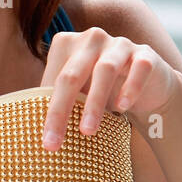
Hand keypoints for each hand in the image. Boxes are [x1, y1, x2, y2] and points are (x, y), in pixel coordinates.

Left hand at [38, 27, 181, 148]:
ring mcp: (120, 44)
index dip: (48, 111)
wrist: (148, 88)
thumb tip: (32, 136)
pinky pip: (138, 68)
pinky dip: (130, 88)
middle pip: (72, 74)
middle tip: (56, 142)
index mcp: (68, 44)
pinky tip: (122, 107)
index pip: (53, 80)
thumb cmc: (102, 92)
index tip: (47, 143)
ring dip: (95, 102)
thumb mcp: (77, 95)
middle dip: (61, 110)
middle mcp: (92, 38)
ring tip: (88, 131)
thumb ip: (56, 104)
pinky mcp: (146, 54)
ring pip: (105, 70)